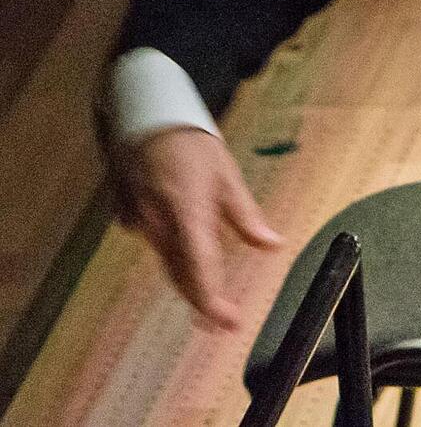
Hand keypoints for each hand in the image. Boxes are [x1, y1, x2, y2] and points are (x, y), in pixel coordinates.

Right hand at [109, 126, 283, 330]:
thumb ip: (247, 216)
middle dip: (201, 300)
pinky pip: (155, 245)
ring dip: (187, 281)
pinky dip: (172, 254)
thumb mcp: (227, 175)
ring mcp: (137, 221)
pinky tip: (186, 255)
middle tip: (224, 323)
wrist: (143, 119)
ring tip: (212, 302)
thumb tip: (273, 245)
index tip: (226, 322)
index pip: (198, 265)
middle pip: (179, 272)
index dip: (211, 299)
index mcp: (186, 210)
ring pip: (165, 262)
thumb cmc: (191, 143)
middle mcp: (157, 221)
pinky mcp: (127, 219)